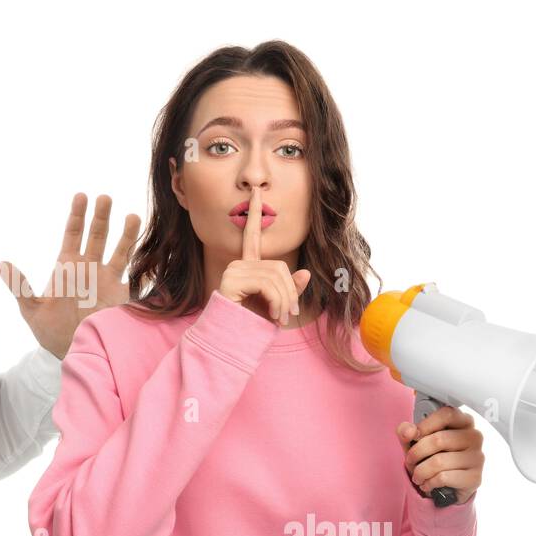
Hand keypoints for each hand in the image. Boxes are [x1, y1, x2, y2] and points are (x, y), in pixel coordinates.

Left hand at [0, 193, 140, 359]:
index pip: (73, 234)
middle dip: (101, 217)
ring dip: (126, 234)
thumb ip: (20, 286)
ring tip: (133, 217)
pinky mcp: (122, 296)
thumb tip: (0, 265)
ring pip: (119, 250)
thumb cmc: (51, 332)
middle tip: (104, 198)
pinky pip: (136, 275)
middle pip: (97, 235)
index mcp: (68, 266)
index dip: (77, 215)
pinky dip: (143, 262)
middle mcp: (90, 268)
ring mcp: (108, 280)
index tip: (81, 196)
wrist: (75, 353)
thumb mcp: (32, 310)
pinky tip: (152, 249)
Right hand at [219, 185, 310, 324]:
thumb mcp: (276, 305)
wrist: (230, 343)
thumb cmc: (250, 326)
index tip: (257, 193)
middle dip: (290, 293)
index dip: (255, 213)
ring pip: (276, 276)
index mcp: (247, 266)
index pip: (252, 235)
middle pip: (279, 266)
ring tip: (279, 319)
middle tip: (288, 315)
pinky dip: (276, 302)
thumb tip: (305, 272)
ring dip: (284, 301)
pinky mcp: (231, 281)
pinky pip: (267, 284)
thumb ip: (290, 289)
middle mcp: (239, 264)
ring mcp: (233, 270)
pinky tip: (271, 315)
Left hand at [396, 405, 484, 504]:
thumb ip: (408, 431)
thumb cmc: (432, 457)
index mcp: (463, 421)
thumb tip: (408, 431)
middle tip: (410, 461)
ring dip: (420, 471)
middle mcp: (474, 437)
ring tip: (417, 476)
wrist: (446, 487)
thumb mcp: (415, 441)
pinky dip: (428, 482)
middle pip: (439, 440)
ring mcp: (477, 457)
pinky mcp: (475, 478)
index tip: (412, 436)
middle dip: (416, 453)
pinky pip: (443, 478)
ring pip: (439, 461)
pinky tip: (427, 484)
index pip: (446, 414)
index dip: (425, 425)